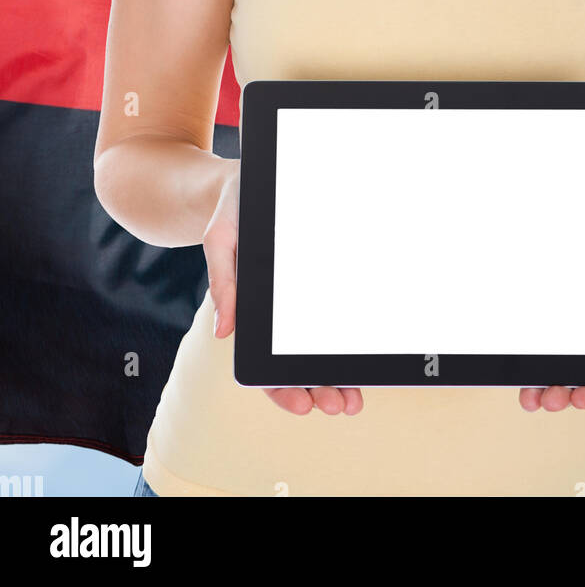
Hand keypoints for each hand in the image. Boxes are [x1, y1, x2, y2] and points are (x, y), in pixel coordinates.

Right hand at [203, 159, 363, 416]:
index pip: (263, 364)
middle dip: (320, 390)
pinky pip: (328, 321)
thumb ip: (223, 283)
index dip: (283, 388)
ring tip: (353, 399)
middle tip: (341, 406)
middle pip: (296, 366)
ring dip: (336, 378)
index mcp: (251, 310)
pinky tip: (358, 361)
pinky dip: (343, 346)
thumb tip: (225, 332)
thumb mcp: (220, 241)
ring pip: (316, 352)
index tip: (304, 405)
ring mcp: (295, 304)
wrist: (248, 183)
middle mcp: (276, 315)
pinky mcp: (311, 286)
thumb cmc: (232, 214)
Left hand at [519, 188, 584, 411]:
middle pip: (580, 368)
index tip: (581, 398)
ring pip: (556, 354)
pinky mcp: (554, 289)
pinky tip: (517, 363)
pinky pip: (540, 324)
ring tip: (529, 396)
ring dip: (541, 379)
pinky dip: (529, 348)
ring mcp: (573, 308)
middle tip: (548, 401)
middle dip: (562, 391)